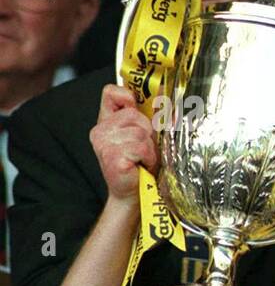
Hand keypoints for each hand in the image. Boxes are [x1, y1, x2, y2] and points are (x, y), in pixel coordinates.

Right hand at [91, 84, 155, 201]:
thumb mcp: (143, 134)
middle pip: (135, 115)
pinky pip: (142, 147)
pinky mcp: (112, 157)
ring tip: (143, 158)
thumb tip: (164, 97)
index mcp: (106, 121)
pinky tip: (141, 165)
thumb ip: (146, 115)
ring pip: (141, 132)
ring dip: (150, 148)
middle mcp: (100, 130)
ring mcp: (104, 143)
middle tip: (144, 149)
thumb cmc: (140, 164)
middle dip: (148, 132)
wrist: (133, 193)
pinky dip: (148, 157)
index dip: (128, 97)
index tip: (136, 107)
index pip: (111, 92)